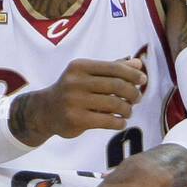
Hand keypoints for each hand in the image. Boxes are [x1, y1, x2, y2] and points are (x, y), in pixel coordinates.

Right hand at [12, 57, 145, 145]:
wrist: (44, 111)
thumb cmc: (71, 90)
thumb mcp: (86, 75)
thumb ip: (111, 68)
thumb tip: (138, 63)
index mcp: (79, 67)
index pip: (114, 68)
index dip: (133, 74)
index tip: (143, 80)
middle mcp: (75, 82)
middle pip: (117, 86)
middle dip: (133, 93)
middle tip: (137, 98)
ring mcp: (74, 102)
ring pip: (115, 104)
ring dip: (127, 109)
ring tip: (128, 111)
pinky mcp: (76, 120)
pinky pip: (108, 121)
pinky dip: (119, 122)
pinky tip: (120, 122)